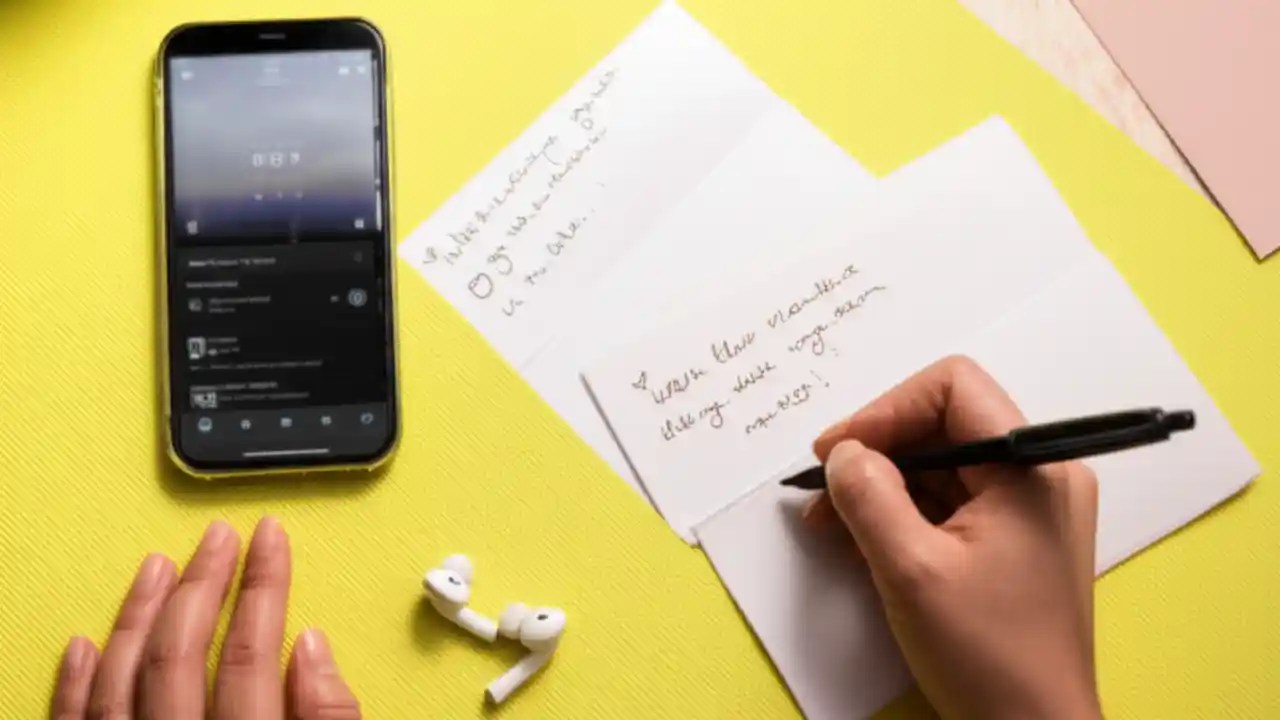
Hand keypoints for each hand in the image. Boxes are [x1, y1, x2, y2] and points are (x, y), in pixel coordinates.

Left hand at [51, 518, 360, 719]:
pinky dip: (76, 683)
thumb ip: (328, 718)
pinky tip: (84, 642)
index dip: (264, 586)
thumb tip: (313, 647)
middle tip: (220, 536)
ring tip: (158, 564)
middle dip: (202, 585)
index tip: (272, 538)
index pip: (250, 654)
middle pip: (179, 655)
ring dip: (138, 616)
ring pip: (120, 679)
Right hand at [809, 356, 1100, 719]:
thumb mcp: (911, 570)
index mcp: (1032, 470)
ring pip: (941, 467)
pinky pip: (949, 504)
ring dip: (881, 487)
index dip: (886, 409)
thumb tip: (844, 453)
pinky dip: (902, 515)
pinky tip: (860, 542)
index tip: (838, 452)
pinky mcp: (1013, 543)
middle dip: (876, 452)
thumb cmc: (986, 655)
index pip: (953, 388)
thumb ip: (870, 497)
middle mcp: (1040, 477)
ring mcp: (1029, 511)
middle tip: (823, 489)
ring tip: (828, 523)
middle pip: (944, 425)